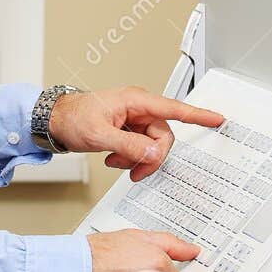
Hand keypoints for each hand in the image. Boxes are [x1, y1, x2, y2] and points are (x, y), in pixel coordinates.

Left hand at [50, 87, 224, 180]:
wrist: (54, 120)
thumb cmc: (72, 118)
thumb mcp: (100, 135)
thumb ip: (129, 146)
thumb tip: (153, 154)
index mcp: (135, 100)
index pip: (174, 108)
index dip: (198, 115)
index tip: (217, 118)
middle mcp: (138, 107)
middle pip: (162, 136)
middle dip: (150, 156)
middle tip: (133, 170)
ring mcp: (132, 118)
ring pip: (151, 144)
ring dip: (137, 159)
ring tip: (116, 162)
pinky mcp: (127, 129)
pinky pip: (140, 147)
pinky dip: (130, 158)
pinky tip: (114, 159)